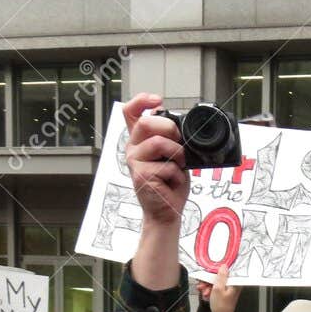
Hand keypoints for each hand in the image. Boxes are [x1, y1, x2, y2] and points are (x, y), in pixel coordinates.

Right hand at [122, 91, 188, 227]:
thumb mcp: (173, 156)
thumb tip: (178, 122)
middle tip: (179, 141)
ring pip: (158, 143)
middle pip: (145, 123)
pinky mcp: (141, 176)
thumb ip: (171, 139)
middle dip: (168, 128)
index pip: (130, 112)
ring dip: (177, 154)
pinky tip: (173, 182)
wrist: (167, 211)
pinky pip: (166, 167)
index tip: (157, 100)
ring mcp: (134, 162)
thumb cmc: (170, 184)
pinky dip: (177, 175)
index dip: (141, 101)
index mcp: (140, 140)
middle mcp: (133, 148)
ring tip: (179, 166)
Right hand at [198, 264, 237, 311]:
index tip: (209, 272)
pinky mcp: (224, 291)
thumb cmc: (222, 307)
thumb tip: (224, 266)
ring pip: (216, 281)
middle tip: (204, 285)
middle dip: (209, 280)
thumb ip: (221, 276)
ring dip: (208, 285)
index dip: (216, 269)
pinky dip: (210, 289)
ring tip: (205, 292)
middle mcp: (233, 284)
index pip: (227, 270)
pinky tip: (207, 294)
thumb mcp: (219, 289)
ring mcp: (229, 287)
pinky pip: (215, 286)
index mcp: (235, 282)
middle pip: (219, 275)